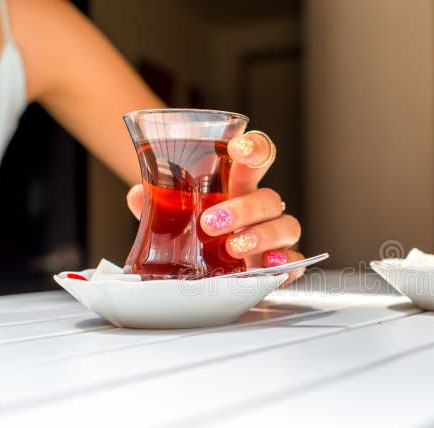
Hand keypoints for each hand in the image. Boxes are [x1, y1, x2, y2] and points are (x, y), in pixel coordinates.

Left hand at [125, 131, 304, 283]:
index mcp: (240, 187)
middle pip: (269, 197)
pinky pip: (296, 260)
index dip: (255, 148)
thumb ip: (157, 205)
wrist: (211, 274)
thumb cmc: (200, 237)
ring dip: (261, 235)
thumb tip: (137, 194)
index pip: (259, 156)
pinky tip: (268, 263)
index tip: (238, 149)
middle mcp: (262, 209)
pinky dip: (286, 262)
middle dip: (244, 208)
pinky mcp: (281, 265)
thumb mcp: (174, 218)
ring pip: (286, 226)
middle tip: (211, 222)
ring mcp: (275, 237)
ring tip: (232, 247)